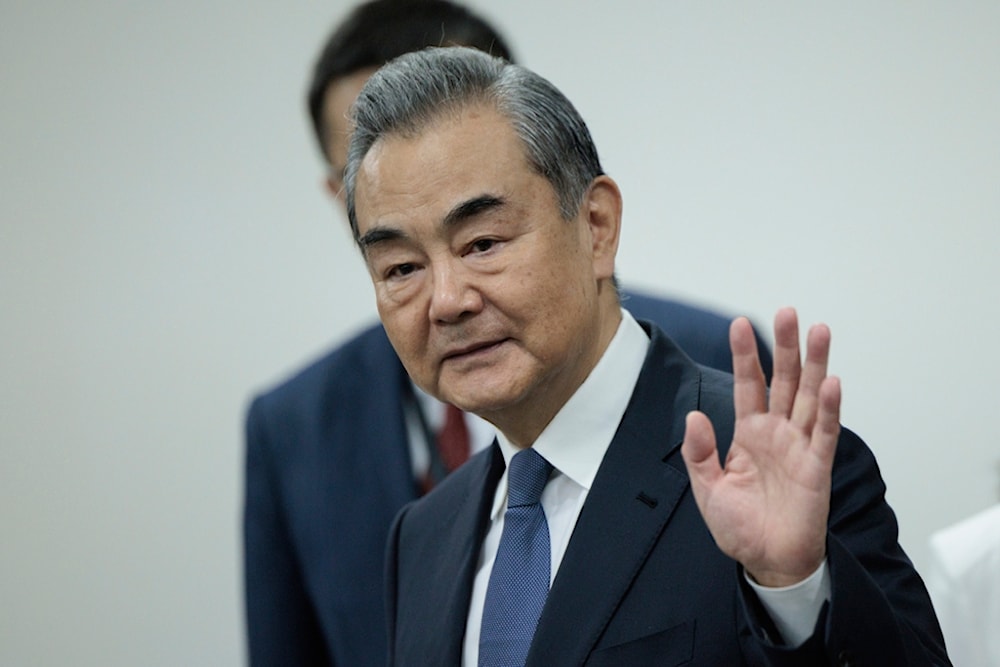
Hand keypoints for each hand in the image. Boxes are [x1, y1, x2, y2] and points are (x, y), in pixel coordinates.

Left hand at [680, 307, 840, 586]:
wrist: (767, 562)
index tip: (738, 323)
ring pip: (808, 397)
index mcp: (748, 434)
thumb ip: (699, 452)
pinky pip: (823, 433)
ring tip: (819, 330)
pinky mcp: (816, 467)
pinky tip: (831, 382)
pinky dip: (827, 408)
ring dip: (814, 364)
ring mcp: (799, 447)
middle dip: (785, 346)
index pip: (748, 385)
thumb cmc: (739, 526)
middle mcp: (776, 433)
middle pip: (783, 380)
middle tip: (788, 311)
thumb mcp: (708, 488)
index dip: (745, 355)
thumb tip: (694, 416)